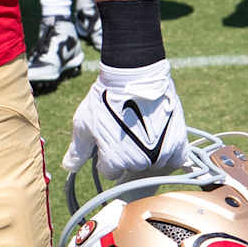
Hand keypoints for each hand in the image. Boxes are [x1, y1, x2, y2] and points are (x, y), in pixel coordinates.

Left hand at [66, 58, 189, 186]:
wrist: (133, 75)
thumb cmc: (105, 98)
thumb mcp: (84, 123)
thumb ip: (78, 150)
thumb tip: (69, 167)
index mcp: (115, 161)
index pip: (110, 172)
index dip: (107, 156)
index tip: (109, 139)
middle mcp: (140, 162)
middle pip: (132, 167)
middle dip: (127, 153)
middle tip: (126, 129)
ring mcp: (161, 153)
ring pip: (153, 163)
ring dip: (149, 153)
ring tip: (142, 128)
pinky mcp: (178, 142)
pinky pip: (175, 158)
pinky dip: (169, 152)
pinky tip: (160, 137)